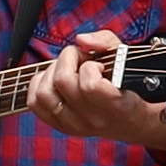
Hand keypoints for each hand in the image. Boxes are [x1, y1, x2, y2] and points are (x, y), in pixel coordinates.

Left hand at [27, 29, 165, 155]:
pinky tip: (53, 79)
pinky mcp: (60, 126)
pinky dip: (39, 85)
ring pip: (44, 93)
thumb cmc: (129, 87)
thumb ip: (106, 42)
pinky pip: (34, 103)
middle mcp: (92, 118)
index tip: (98, 64)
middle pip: (62, 81)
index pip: (90, 85)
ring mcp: (74, 125)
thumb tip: (82, 39)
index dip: (89, 66)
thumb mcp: (127, 59)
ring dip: (51, 72)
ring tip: (66, 69)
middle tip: (79, 58)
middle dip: (68, 59)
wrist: (131, 122)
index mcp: (114, 105)